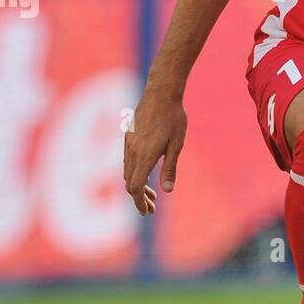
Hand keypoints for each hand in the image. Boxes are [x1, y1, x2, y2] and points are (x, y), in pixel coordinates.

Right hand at [123, 85, 186, 215]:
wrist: (161, 92)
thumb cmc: (173, 118)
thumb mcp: (176, 145)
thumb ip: (170, 168)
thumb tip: (167, 190)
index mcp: (145, 156)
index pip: (135, 187)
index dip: (139, 203)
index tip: (147, 212)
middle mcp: (132, 151)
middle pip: (129, 183)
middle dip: (139, 198)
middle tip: (152, 208)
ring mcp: (128, 143)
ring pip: (126, 172)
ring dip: (137, 185)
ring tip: (152, 193)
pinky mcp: (128, 136)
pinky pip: (126, 160)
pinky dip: (134, 172)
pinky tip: (146, 172)